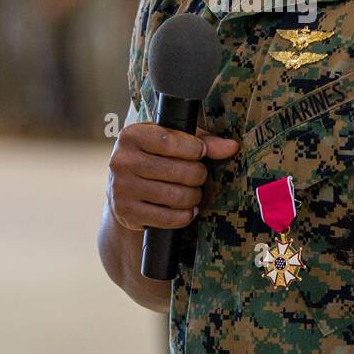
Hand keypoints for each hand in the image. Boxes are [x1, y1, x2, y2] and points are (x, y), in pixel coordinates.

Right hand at [106, 123, 238, 231]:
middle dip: (198, 176)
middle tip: (199, 177)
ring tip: (193, 193)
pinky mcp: (127, 213)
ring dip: (194, 197)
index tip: (200, 153)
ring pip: (177, 196)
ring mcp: (122, 188)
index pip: (171, 141)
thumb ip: (203, 141)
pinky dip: (185, 216)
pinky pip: (169, 218)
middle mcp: (121, 161)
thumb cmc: (154, 158)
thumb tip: (232, 147)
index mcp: (131, 135)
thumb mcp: (173, 142)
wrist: (122, 190)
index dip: (195, 149)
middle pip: (179, 171)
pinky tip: (186, 210)